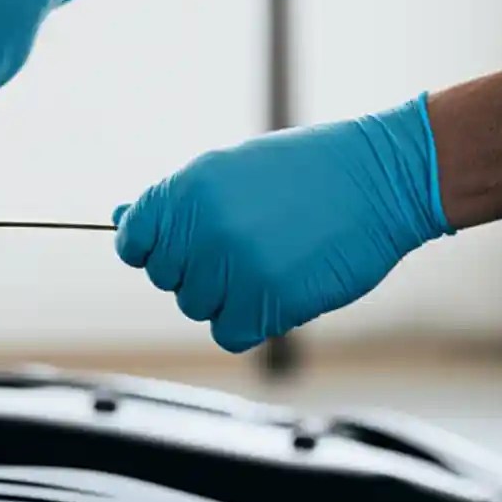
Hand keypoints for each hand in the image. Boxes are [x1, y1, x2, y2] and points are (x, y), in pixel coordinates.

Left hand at [112, 95, 452, 352]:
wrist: (381, 178)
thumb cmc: (306, 172)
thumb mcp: (232, 169)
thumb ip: (177, 202)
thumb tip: (120, 220)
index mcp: (189, 188)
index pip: (134, 241)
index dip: (154, 250)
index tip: (183, 248)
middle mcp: (204, 226)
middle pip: (167, 279)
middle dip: (199, 270)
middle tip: (246, 245)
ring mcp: (236, 265)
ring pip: (197, 307)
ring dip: (228, 295)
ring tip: (272, 258)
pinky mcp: (269, 299)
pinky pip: (229, 332)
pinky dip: (251, 322)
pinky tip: (281, 288)